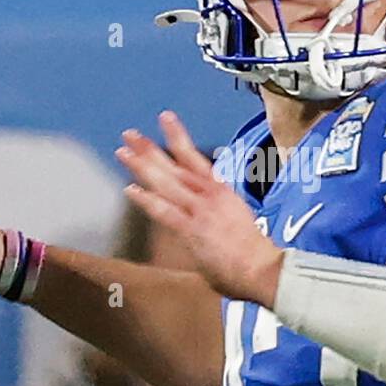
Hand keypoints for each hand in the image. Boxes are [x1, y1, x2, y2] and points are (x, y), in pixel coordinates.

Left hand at [116, 111, 283, 305]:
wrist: (262, 266)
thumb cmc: (253, 252)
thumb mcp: (235, 220)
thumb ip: (216, 214)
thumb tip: (204, 220)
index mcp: (221, 190)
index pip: (195, 159)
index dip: (178, 137)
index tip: (165, 119)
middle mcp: (210, 194)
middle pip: (175, 166)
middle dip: (150, 149)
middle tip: (130, 134)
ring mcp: (200, 210)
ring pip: (167, 182)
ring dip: (143, 166)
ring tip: (123, 152)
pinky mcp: (194, 229)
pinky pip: (166, 212)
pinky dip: (148, 200)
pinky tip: (130, 190)